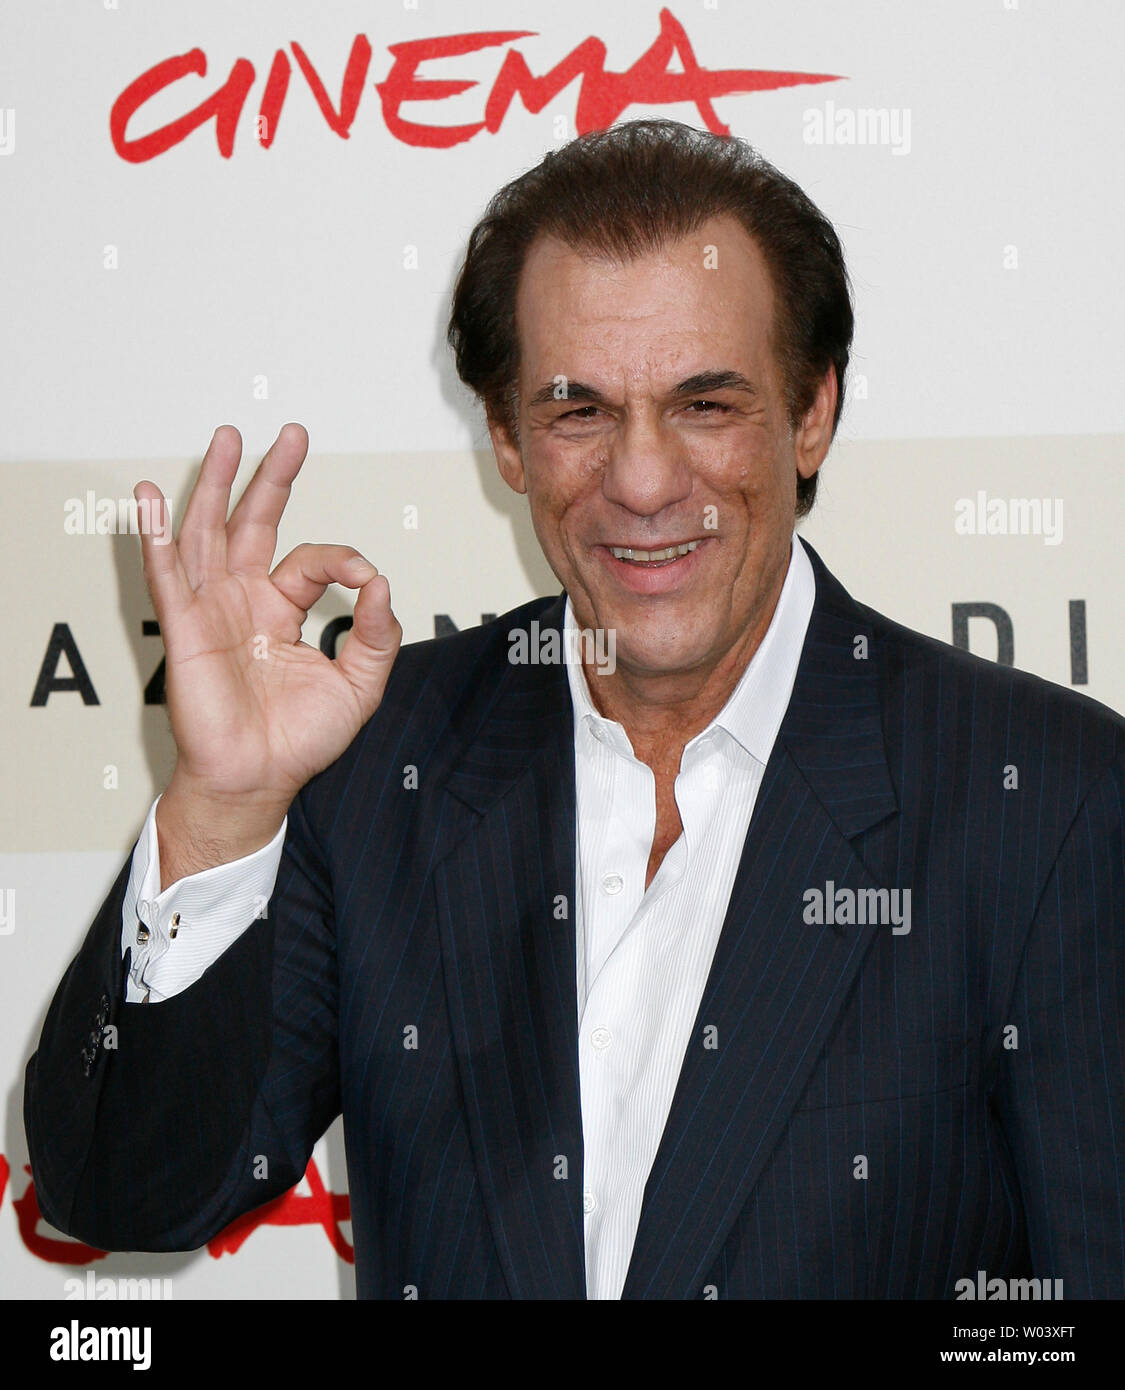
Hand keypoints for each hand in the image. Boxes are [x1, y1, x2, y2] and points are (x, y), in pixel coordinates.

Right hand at [135, 424, 400, 875]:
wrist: (259, 780)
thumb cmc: (300, 740)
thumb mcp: (360, 685)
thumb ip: (378, 634)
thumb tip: (382, 584)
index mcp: (283, 611)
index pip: (311, 561)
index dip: (342, 558)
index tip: (366, 576)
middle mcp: (246, 602)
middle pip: (254, 524)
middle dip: (270, 477)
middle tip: (290, 435)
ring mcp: (212, 610)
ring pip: (208, 533)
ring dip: (216, 484)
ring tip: (226, 439)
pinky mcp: (184, 628)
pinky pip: (167, 574)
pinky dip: (156, 535)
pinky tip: (150, 498)